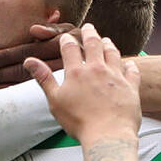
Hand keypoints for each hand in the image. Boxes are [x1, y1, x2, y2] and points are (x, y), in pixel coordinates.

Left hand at [0, 22, 74, 88]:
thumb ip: (53, 28)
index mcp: (57, 44)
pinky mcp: (59, 91)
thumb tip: (33, 29)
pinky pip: (32, 94)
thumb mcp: (71, 32)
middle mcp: (57, 62)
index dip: (4, 57)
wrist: (104, 69)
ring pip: (24, 84)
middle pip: (21, 69)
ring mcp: (58, 79)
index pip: (25, 51)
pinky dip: (12, 95)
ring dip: (0, 87)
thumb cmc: (81, 46)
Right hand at [24, 26, 140, 142]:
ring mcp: (115, 76)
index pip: (70, 49)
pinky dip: (130, 66)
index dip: (67, 41)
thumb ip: (44, 79)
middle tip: (89, 27)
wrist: (108, 134)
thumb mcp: (55, 100)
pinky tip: (129, 64)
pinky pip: (132, 71)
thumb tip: (29, 61)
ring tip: (106, 40)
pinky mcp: (130, 86)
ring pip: (113, 53)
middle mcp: (97, 69)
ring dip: (109, 45)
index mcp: (77, 73)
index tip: (66, 37)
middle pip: (94, 44)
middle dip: (90, 33)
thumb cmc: (79, 121)